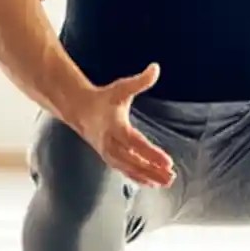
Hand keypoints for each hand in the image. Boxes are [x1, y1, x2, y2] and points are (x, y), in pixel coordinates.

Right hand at [69, 63, 174, 187]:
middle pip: (133, 161)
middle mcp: (110, 143)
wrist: (78, 108)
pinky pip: (124, 171)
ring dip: (147, 177)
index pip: (136, 144)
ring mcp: (108, 153)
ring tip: (166, 182)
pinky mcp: (108, 157)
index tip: (168, 162)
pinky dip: (137, 178)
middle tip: (171, 176)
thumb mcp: (121, 88)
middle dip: (152, 170)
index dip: (152, 154)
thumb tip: (156, 67)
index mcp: (115, 127)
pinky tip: (152, 182)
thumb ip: (140, 81)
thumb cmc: (103, 97)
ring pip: (129, 169)